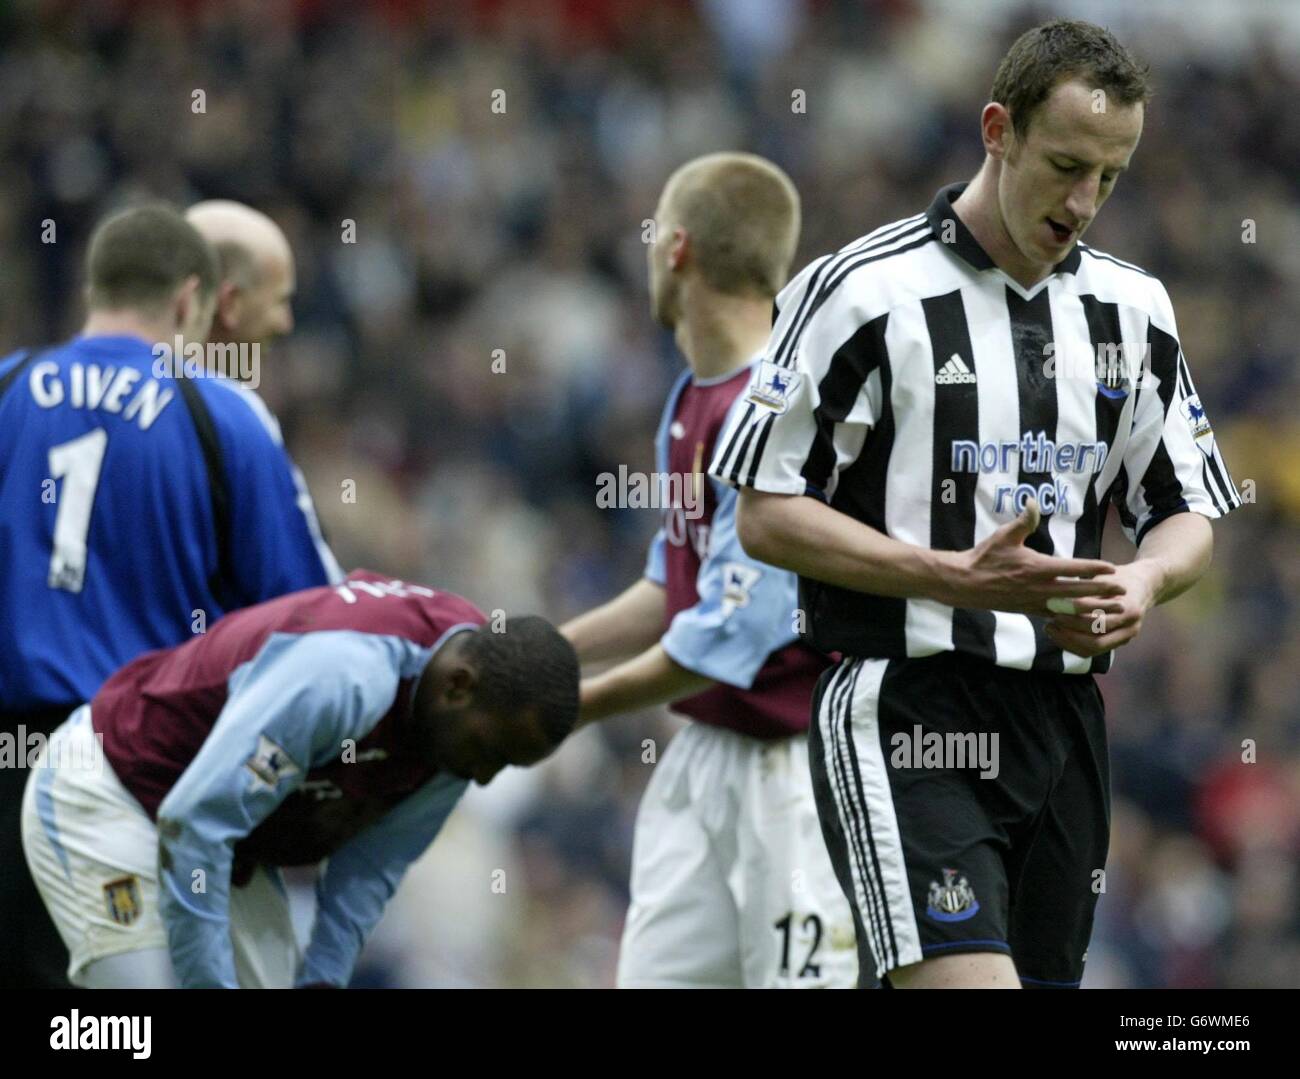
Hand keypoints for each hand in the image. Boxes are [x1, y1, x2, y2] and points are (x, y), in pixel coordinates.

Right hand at [934, 499, 1124, 615]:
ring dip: (1095, 609)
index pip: (1074, 569)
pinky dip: (1075, 620)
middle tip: (1122, 591)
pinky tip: (1088, 621)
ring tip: (1113, 610)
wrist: (965, 584)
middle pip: (1079, 591)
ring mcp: (1036, 602)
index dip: (1095, 569)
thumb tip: (1033, 501)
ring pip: (1071, 609)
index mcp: (1037, 568)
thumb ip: (1024, 521)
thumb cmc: (984, 557)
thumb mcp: (1004, 536)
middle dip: (1103, 591)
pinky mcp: (1030, 611)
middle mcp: (1040, 587)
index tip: (1112, 568)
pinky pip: (1058, 618)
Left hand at [1043, 561, 1161, 656]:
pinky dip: (1073, 645)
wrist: (1143, 585)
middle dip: (1069, 634)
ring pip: (1093, 650)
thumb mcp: (1105, 579)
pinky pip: (1092, 650)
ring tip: (1050, 629)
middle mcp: (1129, 628)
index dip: (1073, 618)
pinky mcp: (1116, 642)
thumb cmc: (1118, 578)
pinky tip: (1058, 635)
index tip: (1054, 609)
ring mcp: (1125, 638)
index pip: (1098, 622)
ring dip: (1068, 642)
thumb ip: (1087, 592)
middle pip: (1095, 641)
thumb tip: (1058, 600)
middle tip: (1050, 622)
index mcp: (1128, 610)